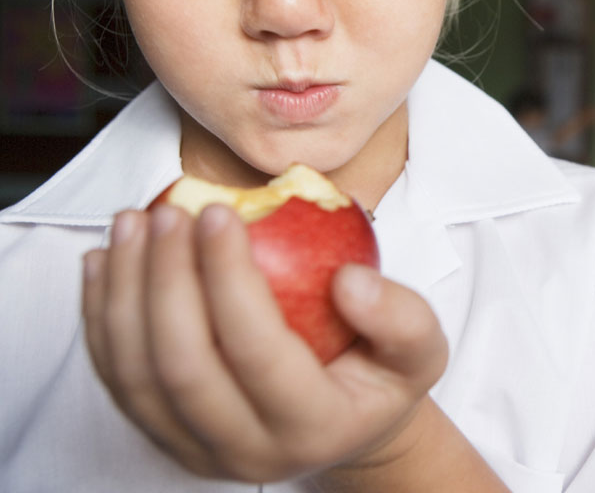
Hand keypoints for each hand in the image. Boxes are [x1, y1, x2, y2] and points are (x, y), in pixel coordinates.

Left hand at [82, 204, 448, 482]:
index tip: (220, 211)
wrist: (345, 426)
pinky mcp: (160, 437)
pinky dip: (101, 313)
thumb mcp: (422, 348)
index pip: (258, 353)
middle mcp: (247, 453)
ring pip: (136, 375)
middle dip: (166, 280)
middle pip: (184, 367)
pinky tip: (106, 259)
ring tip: (132, 222)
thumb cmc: (380, 375)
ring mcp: (194, 451)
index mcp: (314, 429)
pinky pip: (115, 377)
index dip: (229, 279)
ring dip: (124, 291)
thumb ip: (402, 317)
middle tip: (169, 211)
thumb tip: (349, 283)